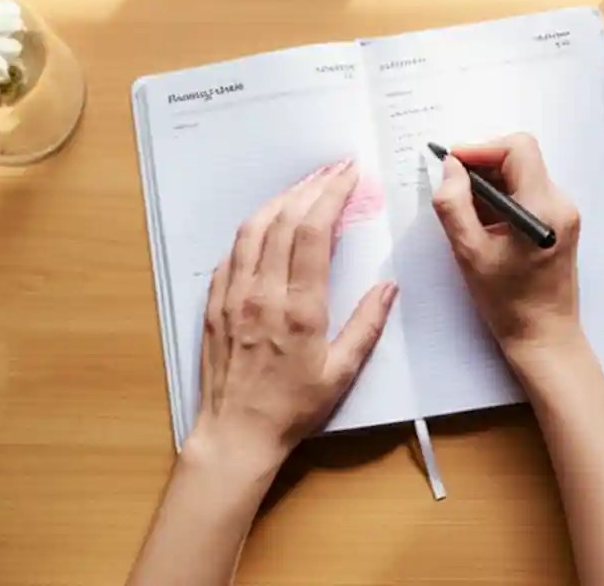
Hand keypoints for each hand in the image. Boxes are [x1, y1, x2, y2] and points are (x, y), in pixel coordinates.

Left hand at [186, 160, 398, 468]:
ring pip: (252, 229)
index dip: (332, 195)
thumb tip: (389, 286)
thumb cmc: (292, 409)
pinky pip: (231, 253)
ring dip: (280, 200)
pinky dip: (252, 229)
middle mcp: (262, 294)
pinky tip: (267, 224)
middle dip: (311, 186)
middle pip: (284, 220)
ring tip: (304, 186)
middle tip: (333, 169)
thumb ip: (367, 325)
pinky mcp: (214, 304)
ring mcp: (232, 296)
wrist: (236, 434)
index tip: (348, 175)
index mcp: (298, 309)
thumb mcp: (341, 372)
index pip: (314, 232)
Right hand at [431, 133, 585, 372]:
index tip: (453, 163)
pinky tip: (483, 224)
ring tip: (465, 212)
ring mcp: (563, 214)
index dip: (482, 149)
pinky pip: (527, 195)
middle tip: (452, 188)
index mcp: (543, 208)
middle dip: (482, 167)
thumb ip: (454, 205)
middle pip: (520, 159)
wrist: (544, 336)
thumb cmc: (508, 303)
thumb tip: (451, 169)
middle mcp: (560, 204)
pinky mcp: (560, 224)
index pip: (518, 148)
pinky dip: (502, 199)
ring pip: (522, 176)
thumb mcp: (469, 253)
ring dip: (490, 185)